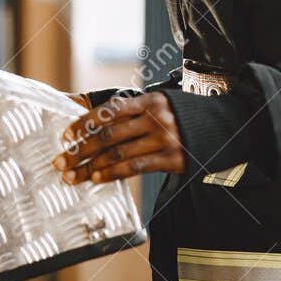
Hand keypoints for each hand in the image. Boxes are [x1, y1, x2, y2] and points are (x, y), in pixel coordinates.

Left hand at [53, 91, 184, 184]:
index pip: (110, 111)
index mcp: (149, 100)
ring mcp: (164, 139)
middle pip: (109, 135)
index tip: (66, 135)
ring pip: (118, 154)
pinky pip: (135, 168)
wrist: (219, 129)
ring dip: (91, 167)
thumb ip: (130, 113)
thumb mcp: (157, 106)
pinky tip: (96, 179)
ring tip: (72, 175)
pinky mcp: (172, 159)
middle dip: (80, 150)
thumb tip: (90, 124)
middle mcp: (155, 118)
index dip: (85, 123)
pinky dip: (112, 174)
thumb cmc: (179, 118)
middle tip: (60, 160)